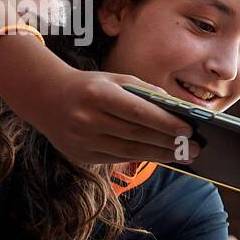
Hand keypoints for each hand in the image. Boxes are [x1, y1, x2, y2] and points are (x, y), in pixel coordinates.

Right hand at [3, 59, 198, 165]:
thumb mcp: (113, 79)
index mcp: (96, 94)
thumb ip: (144, 91)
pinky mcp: (80, 155)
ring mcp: (81, 140)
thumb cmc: (89, 86)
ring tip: (182, 155)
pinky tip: (158, 156)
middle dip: (169, 143)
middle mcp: (86, 118)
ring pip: (129, 151)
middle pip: (136, 134)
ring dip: (160, 155)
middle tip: (194, 148)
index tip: (188, 129)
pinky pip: (117, 159)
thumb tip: (176, 109)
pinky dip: (140, 157)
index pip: (138, 111)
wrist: (45, 98)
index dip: (165, 122)